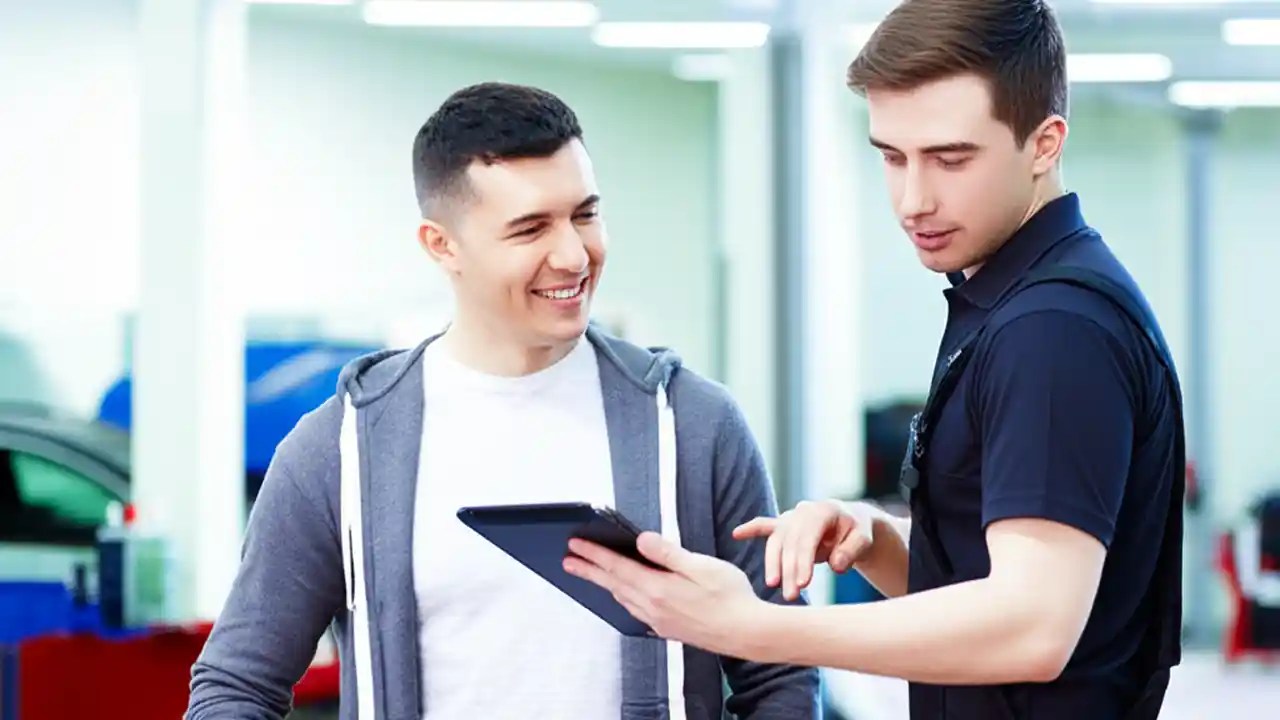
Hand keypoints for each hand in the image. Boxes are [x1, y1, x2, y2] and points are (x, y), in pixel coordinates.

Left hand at [563, 532, 764, 657]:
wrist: (747, 633)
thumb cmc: (730, 596)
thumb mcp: (702, 566)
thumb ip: (668, 553)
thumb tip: (641, 540)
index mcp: (658, 589)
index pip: (617, 567)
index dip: (594, 554)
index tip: (575, 545)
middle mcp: (653, 607)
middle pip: (613, 584)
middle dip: (589, 570)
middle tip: (567, 561)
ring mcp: (659, 621)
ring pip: (623, 599)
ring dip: (605, 584)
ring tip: (592, 574)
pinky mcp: (668, 629)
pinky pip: (636, 611)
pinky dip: (623, 598)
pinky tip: (625, 595)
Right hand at [733, 499, 875, 600]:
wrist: (852, 523)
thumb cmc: (858, 532)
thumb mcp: (864, 540)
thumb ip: (852, 551)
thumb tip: (836, 566)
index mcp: (823, 511)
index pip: (808, 538)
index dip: (803, 561)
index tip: (803, 584)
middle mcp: (803, 511)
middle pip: (790, 543)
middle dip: (789, 570)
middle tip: (790, 595)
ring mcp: (791, 517)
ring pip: (776, 541)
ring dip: (773, 564)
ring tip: (772, 585)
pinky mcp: (783, 525)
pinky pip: (765, 526)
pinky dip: (751, 529)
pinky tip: (736, 534)